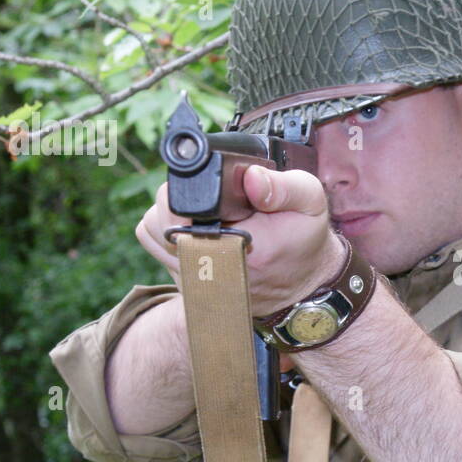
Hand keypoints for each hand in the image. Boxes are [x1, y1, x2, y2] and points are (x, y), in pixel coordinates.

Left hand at [135, 165, 346, 318]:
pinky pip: (156, 248)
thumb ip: (283, 186)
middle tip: (212, 201)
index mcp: (240, 247)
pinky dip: (168, 233)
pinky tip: (195, 229)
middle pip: (159, 218)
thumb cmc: (304, 240)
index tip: (211, 188)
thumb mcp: (310, 203)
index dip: (187, 191)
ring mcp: (194, 281)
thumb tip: (250, 176)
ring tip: (203, 214)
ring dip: (169, 216)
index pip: (180, 210)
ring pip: (152, 232)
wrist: (305, 285)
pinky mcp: (186, 285)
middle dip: (179, 200)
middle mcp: (211, 270)